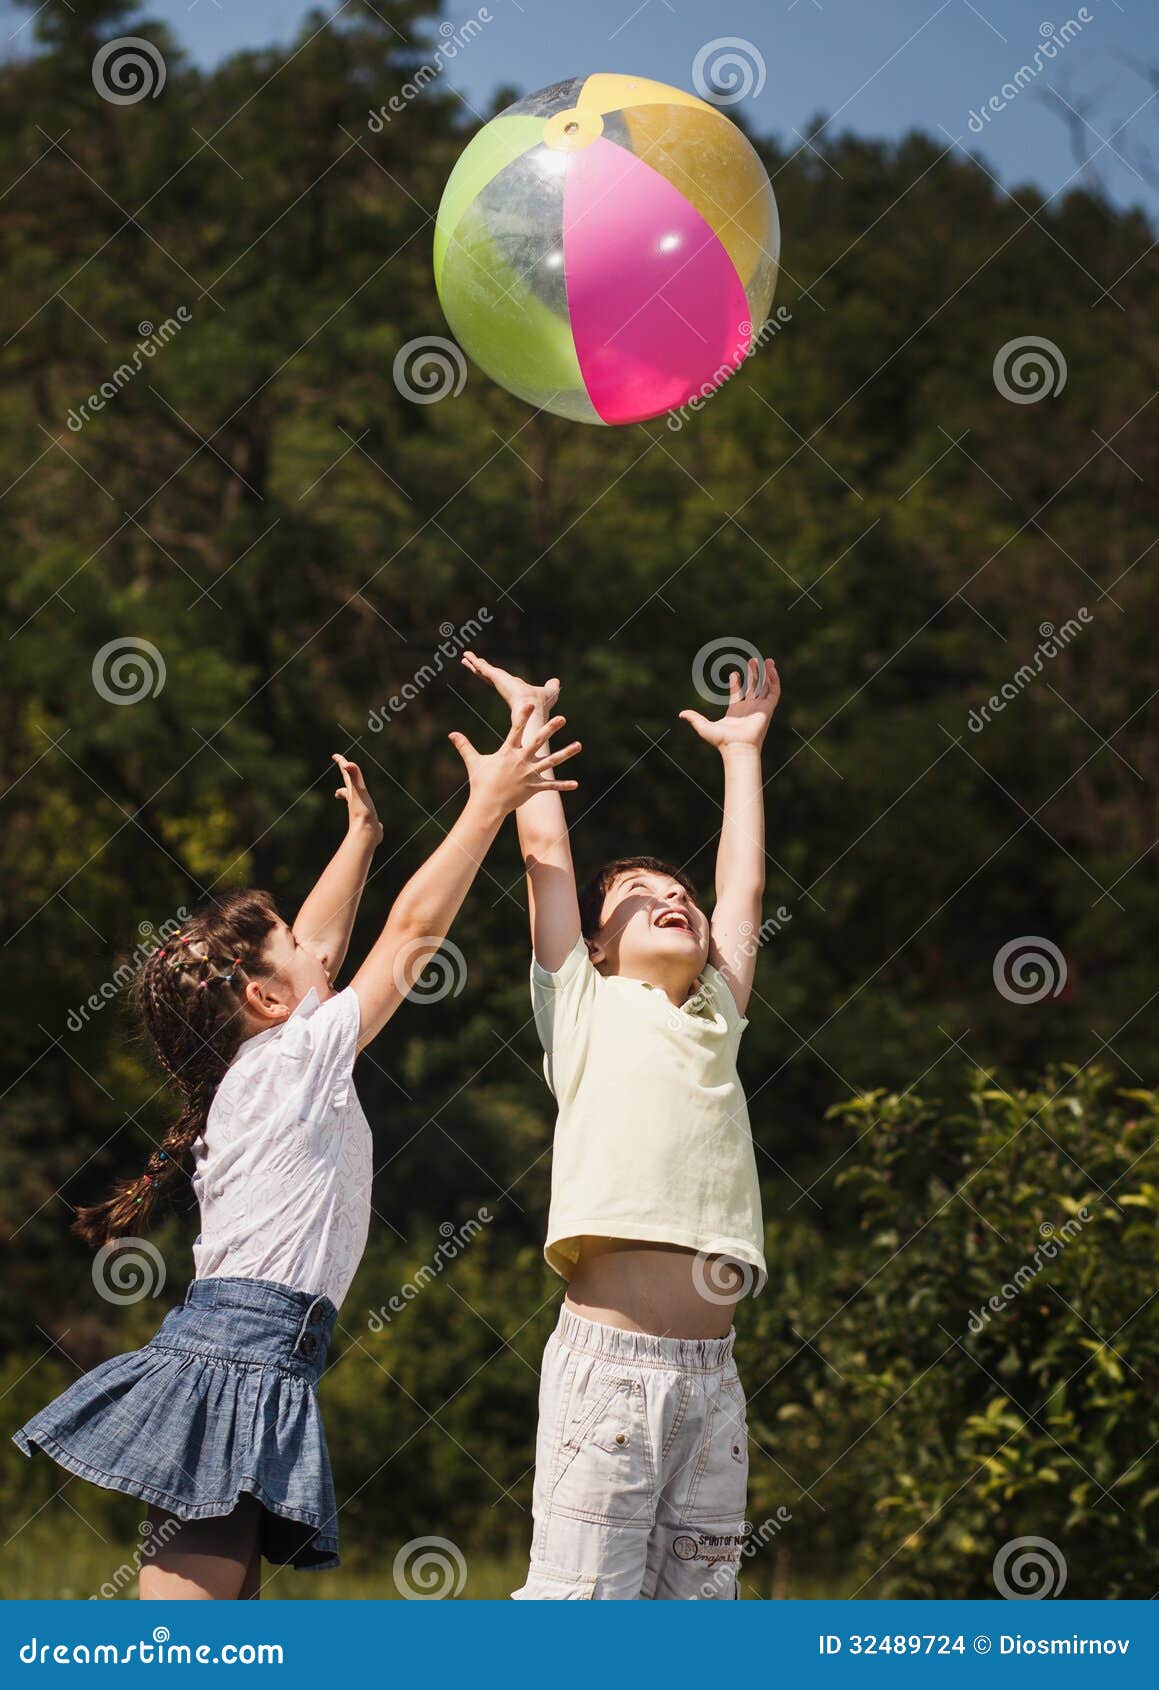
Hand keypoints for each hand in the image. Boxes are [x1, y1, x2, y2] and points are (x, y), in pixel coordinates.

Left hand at [331, 754, 382, 843]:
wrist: (366, 834)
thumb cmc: (362, 812)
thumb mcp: (359, 791)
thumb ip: (354, 776)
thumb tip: (346, 764)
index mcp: (352, 791)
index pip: (346, 773)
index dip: (341, 763)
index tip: (335, 756)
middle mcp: (354, 800)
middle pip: (347, 785)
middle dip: (346, 776)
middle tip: (343, 770)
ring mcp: (361, 810)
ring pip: (354, 799)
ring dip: (351, 794)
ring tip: (348, 795)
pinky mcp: (369, 821)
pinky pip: (368, 813)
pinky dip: (368, 812)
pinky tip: (372, 819)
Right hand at [448, 702, 579, 816]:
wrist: (487, 805)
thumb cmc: (480, 782)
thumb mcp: (473, 762)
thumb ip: (464, 746)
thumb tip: (451, 734)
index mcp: (508, 752)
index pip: (516, 730)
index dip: (523, 716)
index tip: (530, 704)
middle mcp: (521, 761)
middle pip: (538, 742)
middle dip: (550, 729)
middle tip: (562, 718)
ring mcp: (529, 774)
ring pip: (551, 762)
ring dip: (566, 754)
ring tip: (579, 745)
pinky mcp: (534, 788)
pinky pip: (550, 786)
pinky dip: (563, 786)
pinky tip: (576, 784)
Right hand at [462, 650, 558, 727]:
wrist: (533, 708)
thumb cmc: (543, 703)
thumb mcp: (550, 691)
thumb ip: (552, 686)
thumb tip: (556, 681)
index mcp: (513, 689)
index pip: (500, 680)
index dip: (493, 675)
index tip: (487, 671)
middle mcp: (504, 685)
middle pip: (488, 675)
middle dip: (480, 669)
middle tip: (469, 663)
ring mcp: (498, 682)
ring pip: (483, 671)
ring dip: (474, 664)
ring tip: (464, 658)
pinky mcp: (495, 677)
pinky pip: (482, 667)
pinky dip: (474, 661)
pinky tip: (466, 656)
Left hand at [679, 655, 780, 750]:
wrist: (736, 748)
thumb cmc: (721, 740)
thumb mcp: (703, 727)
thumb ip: (694, 718)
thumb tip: (680, 714)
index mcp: (735, 711)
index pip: (737, 693)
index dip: (736, 682)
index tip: (734, 673)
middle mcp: (748, 708)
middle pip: (753, 687)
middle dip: (754, 673)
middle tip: (752, 660)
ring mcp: (759, 708)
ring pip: (765, 687)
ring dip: (766, 673)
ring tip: (766, 660)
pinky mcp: (767, 709)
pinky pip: (774, 692)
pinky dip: (774, 681)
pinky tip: (771, 670)